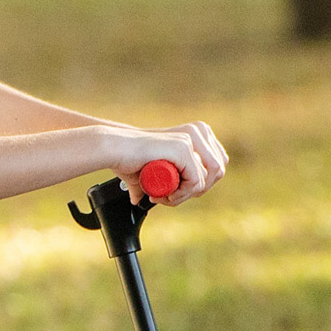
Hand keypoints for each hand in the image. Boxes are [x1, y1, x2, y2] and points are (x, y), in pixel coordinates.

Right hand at [111, 121, 226, 203]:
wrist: (114, 150)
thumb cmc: (128, 160)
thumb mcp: (156, 170)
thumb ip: (157, 180)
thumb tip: (147, 196)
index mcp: (197, 133)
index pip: (216, 166)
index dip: (200, 186)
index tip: (174, 194)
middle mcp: (198, 132)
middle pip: (216, 173)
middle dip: (193, 192)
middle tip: (167, 198)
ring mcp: (191, 139)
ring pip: (205, 180)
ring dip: (184, 196)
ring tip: (163, 197)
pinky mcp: (183, 149)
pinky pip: (195, 181)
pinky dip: (182, 194)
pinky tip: (163, 196)